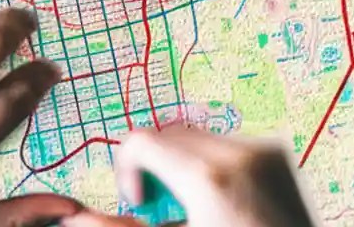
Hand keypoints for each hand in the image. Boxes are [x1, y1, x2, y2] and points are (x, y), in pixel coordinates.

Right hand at [61, 127, 314, 226]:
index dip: (127, 168)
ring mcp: (264, 151)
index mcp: (207, 177)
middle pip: (169, 134)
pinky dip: (214, 164)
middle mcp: (239, 153)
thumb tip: (74, 219)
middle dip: (156, 165)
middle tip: (161, 205)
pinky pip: (230, 144)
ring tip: (196, 206)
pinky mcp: (279, 156)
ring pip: (199, 137)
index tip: (138, 199)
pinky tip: (223, 201)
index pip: (141, 140)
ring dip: (185, 164)